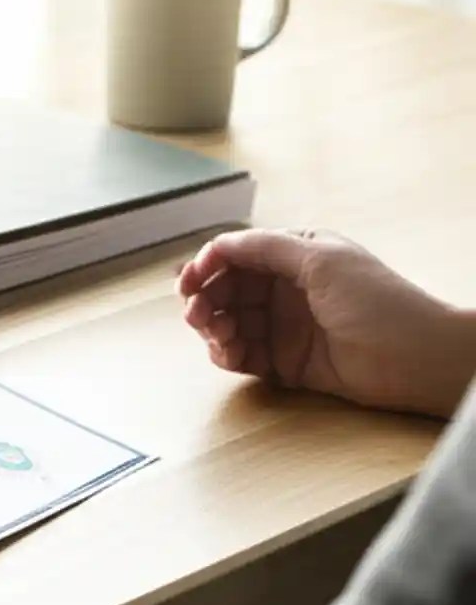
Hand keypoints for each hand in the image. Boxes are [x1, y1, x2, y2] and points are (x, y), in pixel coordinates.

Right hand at [178, 228, 475, 418]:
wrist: (415, 358)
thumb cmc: (377, 302)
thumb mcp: (319, 259)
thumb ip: (265, 247)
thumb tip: (219, 243)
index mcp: (294, 256)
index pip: (236, 255)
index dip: (207, 266)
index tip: (189, 281)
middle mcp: (284, 289)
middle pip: (225, 291)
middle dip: (204, 300)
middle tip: (198, 314)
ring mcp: (283, 326)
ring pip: (228, 323)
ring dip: (213, 328)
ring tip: (219, 336)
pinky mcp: (284, 362)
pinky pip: (242, 355)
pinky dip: (227, 354)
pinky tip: (229, 354)